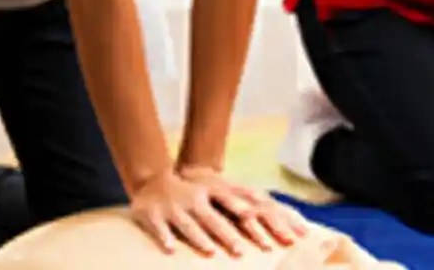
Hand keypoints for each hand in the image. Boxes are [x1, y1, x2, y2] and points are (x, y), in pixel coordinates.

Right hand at [130, 166, 306, 256]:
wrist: (155, 180)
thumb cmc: (197, 191)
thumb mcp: (222, 191)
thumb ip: (246, 202)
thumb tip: (279, 216)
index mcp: (216, 191)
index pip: (240, 207)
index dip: (255, 224)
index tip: (267, 240)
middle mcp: (197, 198)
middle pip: (215, 219)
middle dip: (228, 235)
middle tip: (241, 252)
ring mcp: (175, 206)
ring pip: (189, 223)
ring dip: (199, 237)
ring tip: (210, 252)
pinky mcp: (154, 215)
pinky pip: (159, 228)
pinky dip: (164, 237)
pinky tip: (171, 249)